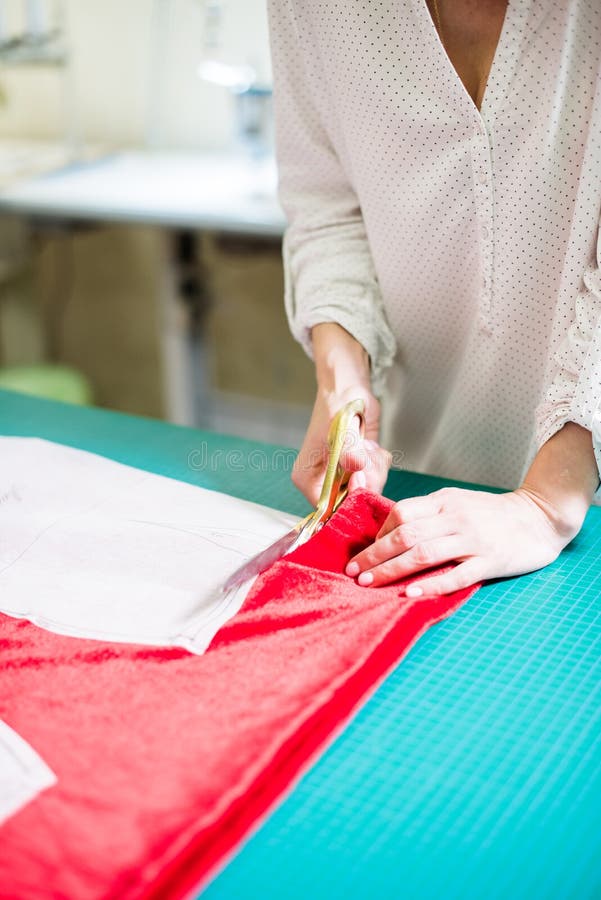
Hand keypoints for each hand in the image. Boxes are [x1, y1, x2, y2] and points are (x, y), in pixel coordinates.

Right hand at [292, 385, 390, 504]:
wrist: (349, 386)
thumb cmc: (337, 403)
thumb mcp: (343, 427)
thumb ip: (349, 451)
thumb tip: (355, 468)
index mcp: (308, 479)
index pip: (328, 509)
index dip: (349, 497)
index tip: (360, 474)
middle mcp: (324, 483)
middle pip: (352, 502)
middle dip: (366, 479)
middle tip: (365, 451)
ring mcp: (343, 477)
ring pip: (368, 491)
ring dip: (374, 468)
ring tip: (365, 444)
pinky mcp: (358, 470)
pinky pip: (376, 480)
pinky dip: (379, 463)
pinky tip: (370, 445)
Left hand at [345, 485, 580, 596]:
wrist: (540, 517)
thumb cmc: (492, 514)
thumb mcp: (458, 502)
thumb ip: (429, 514)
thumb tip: (390, 534)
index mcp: (445, 500)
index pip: (402, 512)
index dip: (379, 533)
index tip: (366, 552)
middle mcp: (455, 517)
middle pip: (406, 535)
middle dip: (374, 555)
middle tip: (353, 573)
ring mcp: (473, 540)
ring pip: (424, 553)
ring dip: (391, 570)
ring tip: (369, 584)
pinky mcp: (490, 561)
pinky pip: (456, 574)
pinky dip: (431, 583)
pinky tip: (410, 592)